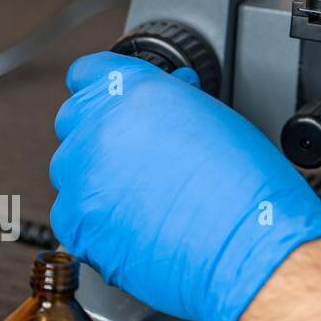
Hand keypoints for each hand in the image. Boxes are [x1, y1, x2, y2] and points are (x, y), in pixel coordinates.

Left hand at [49, 52, 320, 320]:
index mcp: (136, 93)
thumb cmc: (248, 186)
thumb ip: (178, 99)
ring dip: (99, 176)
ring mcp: (83, 178)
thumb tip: (171, 93)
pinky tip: (138, 222)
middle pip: (75, 118)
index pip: (90, 72)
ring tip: (145, 195)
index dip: (107, 87)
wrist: (248, 248)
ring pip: (72, 168)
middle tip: (142, 154)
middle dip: (104, 131)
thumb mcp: (218, 118)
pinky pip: (73, 213)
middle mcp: (100, 128)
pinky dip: (98, 218)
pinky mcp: (76, 224)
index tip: (117, 102)